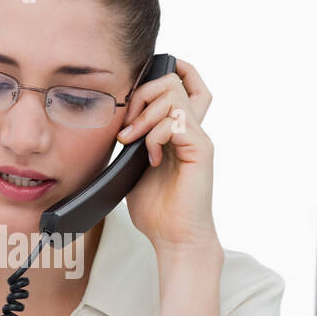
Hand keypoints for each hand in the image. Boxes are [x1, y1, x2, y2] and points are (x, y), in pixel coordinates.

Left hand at [116, 57, 219, 253]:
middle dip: (141, 95)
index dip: (161, 77)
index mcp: (178, 130)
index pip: (183, 83)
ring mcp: (198, 138)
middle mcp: (192, 129)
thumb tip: (115, 122)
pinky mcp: (201, 150)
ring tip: (132, 143)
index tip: (133, 101)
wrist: (174, 238)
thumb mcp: (133, 167)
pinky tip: (151, 159)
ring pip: (172, 96)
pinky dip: (155, 136)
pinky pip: (175, 121)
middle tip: (127, 128)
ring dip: (144, 117)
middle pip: (173, 81)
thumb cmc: (156, 210)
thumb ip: (132, 141)